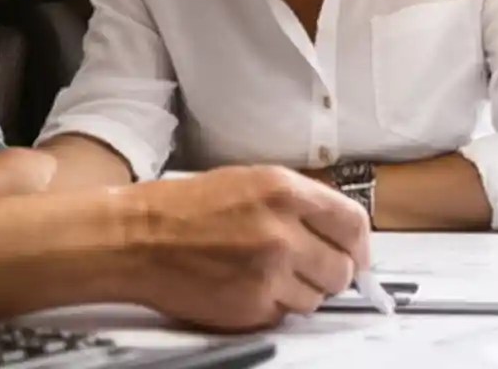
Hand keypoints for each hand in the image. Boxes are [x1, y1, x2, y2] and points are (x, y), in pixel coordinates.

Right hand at [116, 165, 370, 330]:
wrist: (138, 238)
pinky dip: (273, 308)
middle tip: (308, 268)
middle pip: (342, 269)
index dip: (359, 245)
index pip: (354, 223)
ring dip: (301, 292)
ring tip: (268, 276)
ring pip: (316, 298)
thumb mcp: (252, 181)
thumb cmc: (188, 207)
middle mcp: (283, 231)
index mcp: (285, 191)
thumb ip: (299, 202)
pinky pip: (284, 316)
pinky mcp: (251, 306)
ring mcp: (269, 273)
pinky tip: (247, 288)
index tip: (355, 255)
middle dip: (331, 273)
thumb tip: (338, 230)